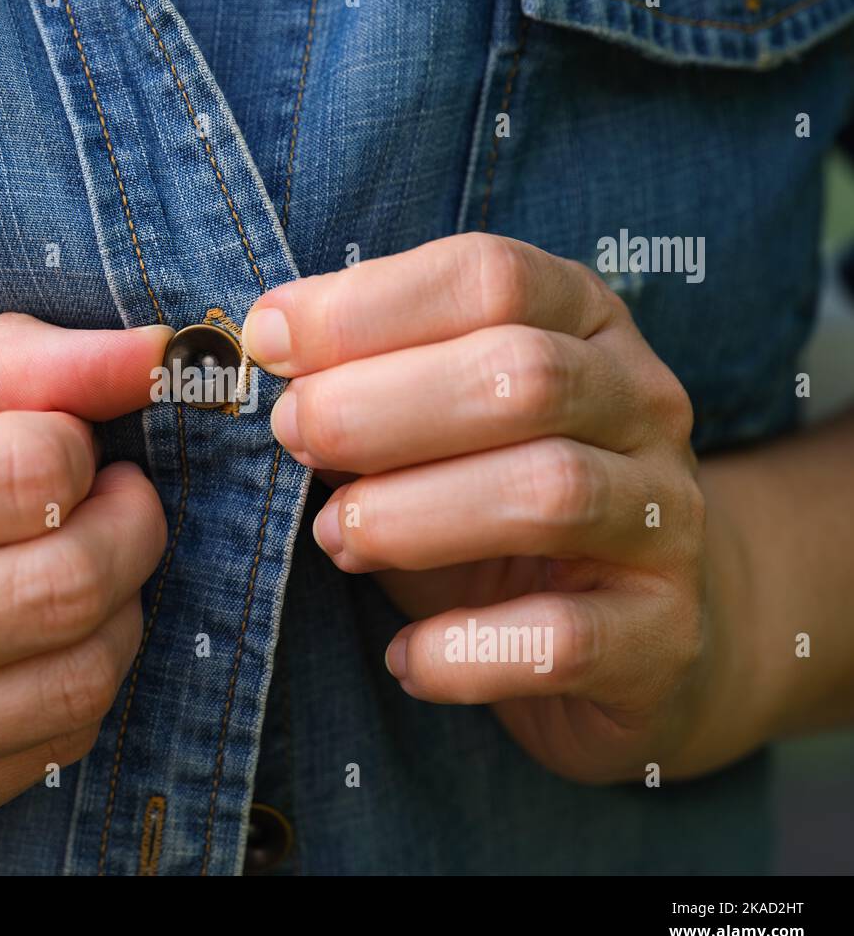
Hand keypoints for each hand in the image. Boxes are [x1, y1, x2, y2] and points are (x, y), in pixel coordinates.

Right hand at [0, 315, 171, 868]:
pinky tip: (26, 644)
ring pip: (78, 681)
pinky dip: (71, 680)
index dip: (74, 443)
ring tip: (72, 564)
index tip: (60, 443)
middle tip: (108, 499)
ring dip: (117, 607)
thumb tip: (146, 355)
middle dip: (127, 526)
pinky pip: (50, 751)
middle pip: (63, 586)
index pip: (21, 474)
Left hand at [244, 233, 761, 783]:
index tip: (268, 340)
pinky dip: (468, 650)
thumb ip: (365, 391)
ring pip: (551, 493)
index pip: (489, 277)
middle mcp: (641, 405)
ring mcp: (666, 518)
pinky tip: (405, 658)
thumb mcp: (430, 428)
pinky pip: (568, 640)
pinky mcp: (662, 631)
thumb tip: (275, 367)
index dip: (367, 305)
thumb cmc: (490, 502)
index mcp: (581, 322)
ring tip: (337, 538)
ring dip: (414, 515)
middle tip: (294, 435)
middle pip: (525, 375)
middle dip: (381, 406)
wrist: (628, 627)